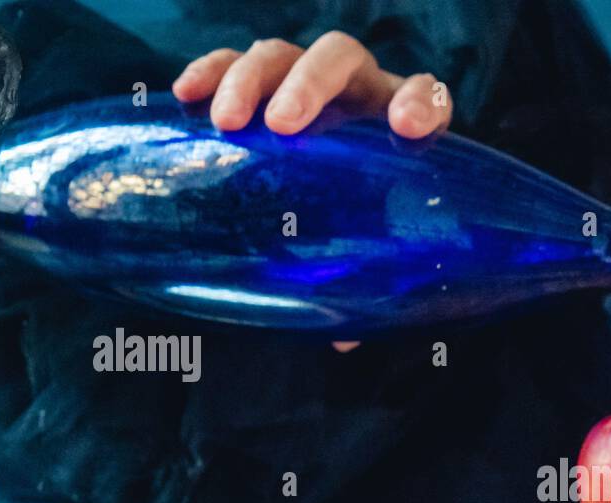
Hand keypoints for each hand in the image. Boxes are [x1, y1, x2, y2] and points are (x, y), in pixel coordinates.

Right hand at [172, 32, 453, 350]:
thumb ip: (364, 288)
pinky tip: (186, 94)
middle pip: (338, 59)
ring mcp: (303, 82)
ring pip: (280, 55)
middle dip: (311, 85)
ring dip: (251, 79)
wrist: (332, 197)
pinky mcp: (259, 83)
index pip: (423, 97)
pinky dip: (210, 70)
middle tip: (282, 125)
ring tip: (227, 121)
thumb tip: (343, 339)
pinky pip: (231, 60)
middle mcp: (355, 92)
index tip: (407, 126)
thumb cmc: (354, 226)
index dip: (420, 105)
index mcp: (397, 128)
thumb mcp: (365, 253)